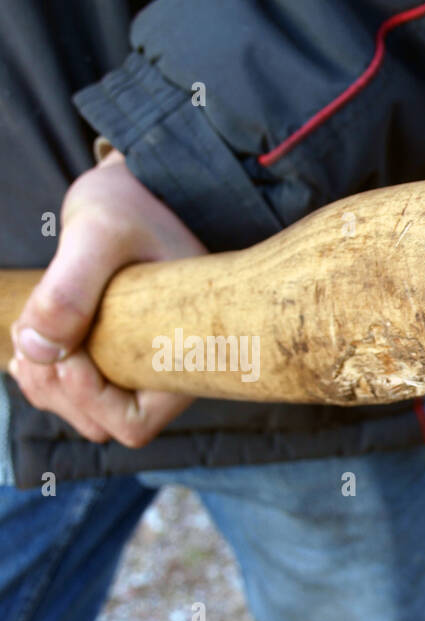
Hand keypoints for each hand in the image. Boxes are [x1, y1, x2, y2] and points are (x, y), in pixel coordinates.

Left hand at [9, 149, 204, 446]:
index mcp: (186, 355)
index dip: (92, 401)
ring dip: (44, 384)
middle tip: (36, 343)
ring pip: (83, 412)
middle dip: (58, 390)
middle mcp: (167, 371)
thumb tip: (35, 350)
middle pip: (101, 423)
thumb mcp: (100, 231)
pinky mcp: (118, 354)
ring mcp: (141, 366)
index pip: (134, 424)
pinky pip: (76, 391)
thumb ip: (68, 287)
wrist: (143, 185)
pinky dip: (43, 374)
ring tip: (29, 341)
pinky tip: (32, 341)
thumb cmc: (138, 202)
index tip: (72, 353)